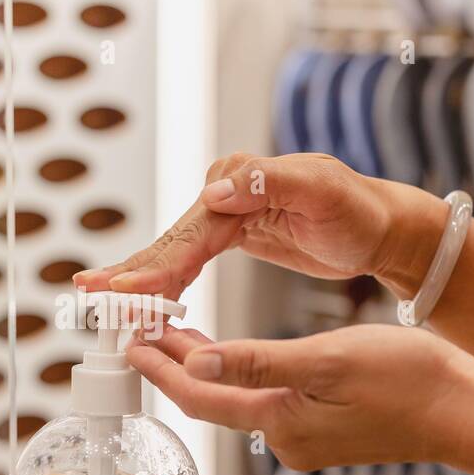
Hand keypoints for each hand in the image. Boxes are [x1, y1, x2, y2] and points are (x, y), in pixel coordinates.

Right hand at [74, 153, 444, 299]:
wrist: (382, 225)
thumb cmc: (360, 211)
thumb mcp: (322, 193)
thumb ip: (266, 184)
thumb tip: (213, 192)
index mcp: (241, 178)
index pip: (190, 230)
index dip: (159, 265)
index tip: (128, 292)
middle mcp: (227, 189)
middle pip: (172, 238)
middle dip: (133, 271)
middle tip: (91, 294)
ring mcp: (226, 210)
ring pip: (174, 249)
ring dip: (139, 276)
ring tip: (97, 296)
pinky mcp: (232, 231)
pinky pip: (188, 256)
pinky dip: (164, 277)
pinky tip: (142, 295)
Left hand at [125, 324, 473, 474]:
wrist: (468, 413)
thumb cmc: (409, 379)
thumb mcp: (329, 359)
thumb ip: (257, 361)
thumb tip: (193, 363)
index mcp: (279, 420)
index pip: (198, 393)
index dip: (159, 364)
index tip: (127, 335)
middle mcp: (283, 438)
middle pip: (210, 397)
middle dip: (172, 361)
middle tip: (138, 323)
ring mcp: (302, 439)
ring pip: (235, 398)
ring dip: (203, 364)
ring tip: (171, 328)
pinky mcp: (321, 432)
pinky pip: (264, 400)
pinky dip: (239, 372)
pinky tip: (231, 350)